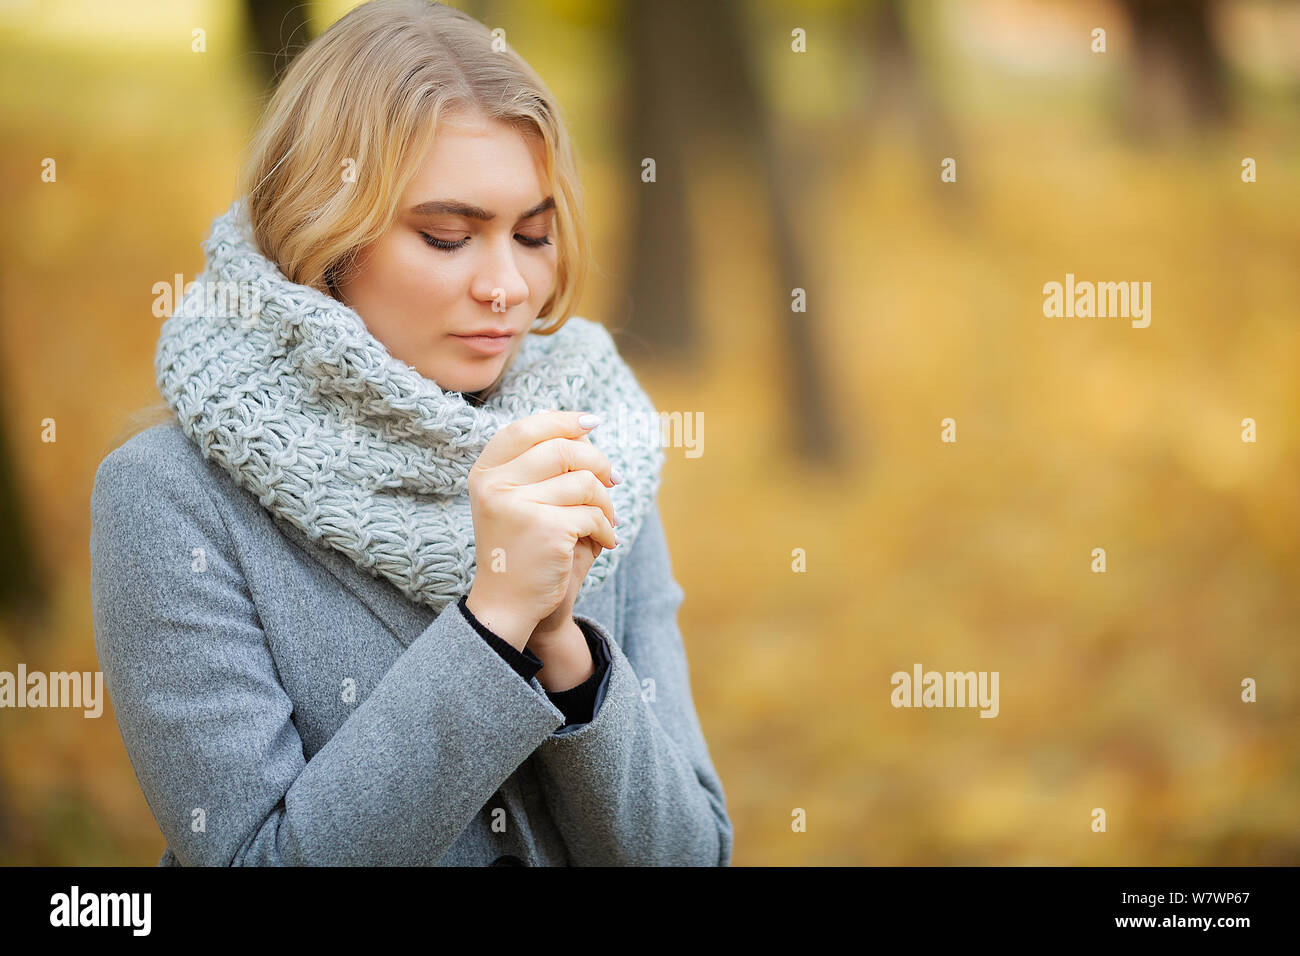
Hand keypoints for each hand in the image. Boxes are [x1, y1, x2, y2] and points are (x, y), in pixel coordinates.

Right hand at [465, 410, 619, 650]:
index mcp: (485, 474)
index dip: (561, 421)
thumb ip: (540, 467)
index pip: (525, 430)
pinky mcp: (545, 529)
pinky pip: (593, 514)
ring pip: (584, 482)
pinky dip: (606, 528)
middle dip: (597, 462)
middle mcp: (496, 486)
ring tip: (606, 519)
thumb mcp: (517, 501)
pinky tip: (605, 542)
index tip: (591, 423)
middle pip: (562, 449)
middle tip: (614, 480)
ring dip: (606, 502)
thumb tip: (585, 431)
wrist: (507, 604)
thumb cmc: (520, 548)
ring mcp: (518, 506)